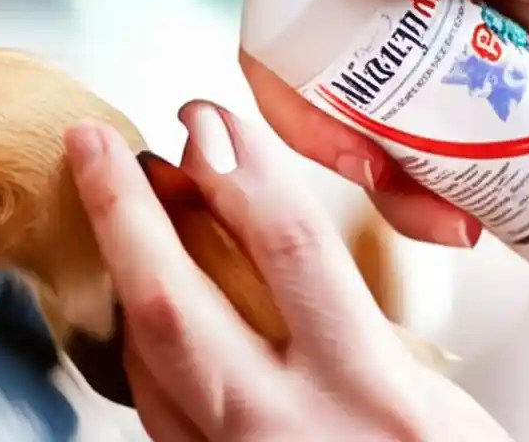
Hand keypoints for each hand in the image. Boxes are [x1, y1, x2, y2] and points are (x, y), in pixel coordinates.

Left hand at [64, 102, 510, 441]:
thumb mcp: (440, 409)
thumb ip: (364, 335)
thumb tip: (282, 249)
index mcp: (371, 394)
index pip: (290, 254)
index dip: (243, 173)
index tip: (211, 119)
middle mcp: (291, 431)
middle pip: (176, 304)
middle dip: (123, 214)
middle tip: (88, 140)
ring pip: (147, 362)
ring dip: (120, 275)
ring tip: (112, 206)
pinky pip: (153, 416)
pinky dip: (137, 348)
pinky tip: (137, 305)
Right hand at [136, 0, 528, 246]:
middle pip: (269, 16)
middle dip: (294, 102)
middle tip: (359, 161)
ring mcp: (379, 35)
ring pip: (306, 98)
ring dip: (349, 167)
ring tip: (433, 209)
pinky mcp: (403, 97)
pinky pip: (359, 148)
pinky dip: (394, 198)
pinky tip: (450, 222)